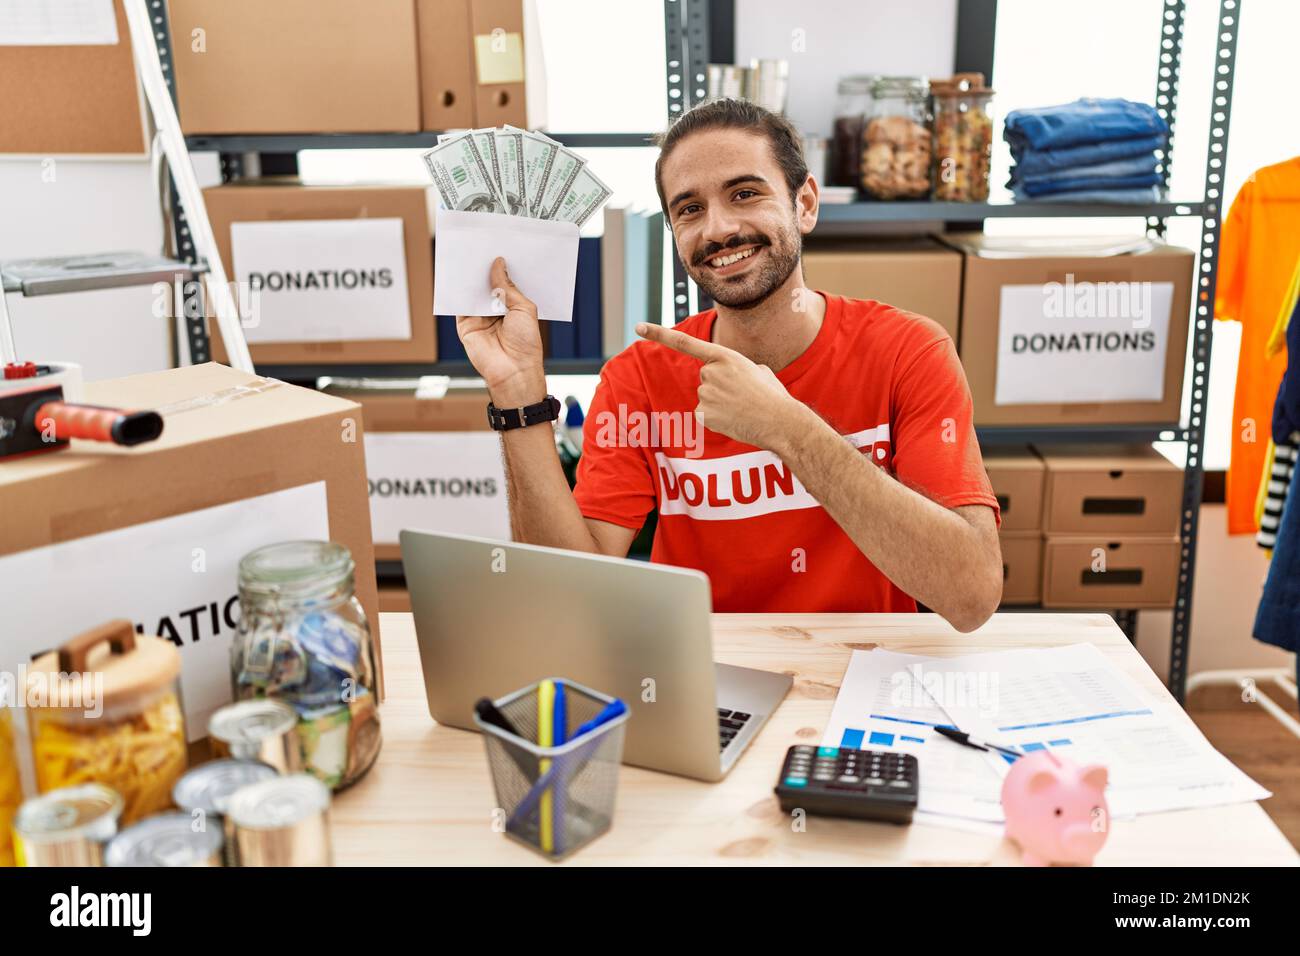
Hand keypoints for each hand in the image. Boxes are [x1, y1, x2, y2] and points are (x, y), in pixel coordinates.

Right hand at [457, 257, 545, 405]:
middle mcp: (495, 310)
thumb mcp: (523, 308)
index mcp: (512, 306)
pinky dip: (456, 291)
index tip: (497, 248)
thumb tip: (498, 264)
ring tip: (467, 255)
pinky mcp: (465, 325)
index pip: (504, 282)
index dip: (501, 267)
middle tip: (480, 246)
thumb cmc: (526, 343)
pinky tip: (457, 275)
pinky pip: (458, 305)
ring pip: (471, 292)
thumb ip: (507, 287)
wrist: (513, 370)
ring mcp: (479, 317)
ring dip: (469, 277)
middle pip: (486, 284)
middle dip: (483, 268)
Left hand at [635, 322, 807, 451]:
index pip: (685, 343)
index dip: (659, 334)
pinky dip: (716, 418)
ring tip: (741, 407)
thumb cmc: (773, 396)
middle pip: (704, 377)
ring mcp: (705, 394)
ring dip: (719, 403)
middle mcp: (711, 373)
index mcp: (724, 356)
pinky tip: (733, 419)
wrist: (779, 421)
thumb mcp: (758, 370)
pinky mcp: (703, 414)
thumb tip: (734, 377)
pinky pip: (704, 414)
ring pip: (705, 397)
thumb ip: (738, 368)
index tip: (638, 327)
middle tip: (741, 394)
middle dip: (719, 385)